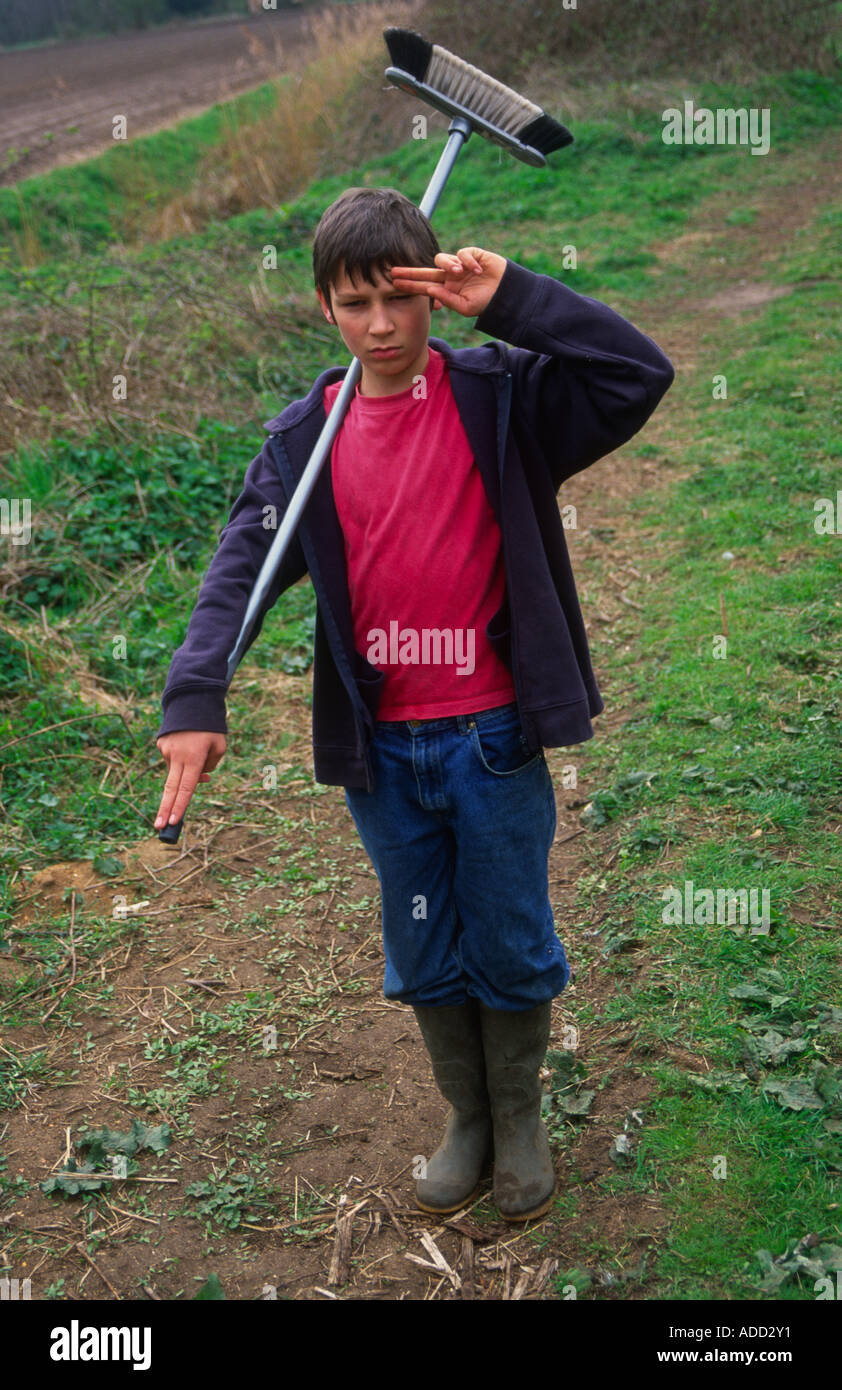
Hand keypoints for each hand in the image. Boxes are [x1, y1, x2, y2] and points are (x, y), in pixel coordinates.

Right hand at [154, 731, 225, 829]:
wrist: (192, 700)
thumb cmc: (211, 727)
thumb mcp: (219, 747)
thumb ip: (210, 766)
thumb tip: (198, 779)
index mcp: (193, 758)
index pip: (185, 788)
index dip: (179, 807)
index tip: (173, 822)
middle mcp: (176, 756)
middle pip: (170, 789)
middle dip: (165, 810)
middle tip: (159, 827)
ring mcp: (166, 750)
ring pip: (175, 771)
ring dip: (184, 771)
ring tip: (197, 750)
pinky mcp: (161, 745)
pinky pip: (172, 759)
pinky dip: (180, 759)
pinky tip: (187, 745)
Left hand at [388, 247, 506, 316]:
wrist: (506, 293)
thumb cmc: (486, 302)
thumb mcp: (465, 306)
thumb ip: (447, 299)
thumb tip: (430, 289)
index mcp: (447, 289)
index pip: (424, 286)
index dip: (410, 284)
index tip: (394, 283)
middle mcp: (450, 276)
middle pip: (425, 270)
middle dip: (410, 271)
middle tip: (393, 271)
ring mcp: (459, 264)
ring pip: (442, 259)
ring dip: (448, 264)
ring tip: (459, 272)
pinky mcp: (471, 254)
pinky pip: (462, 253)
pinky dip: (468, 261)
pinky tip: (477, 270)